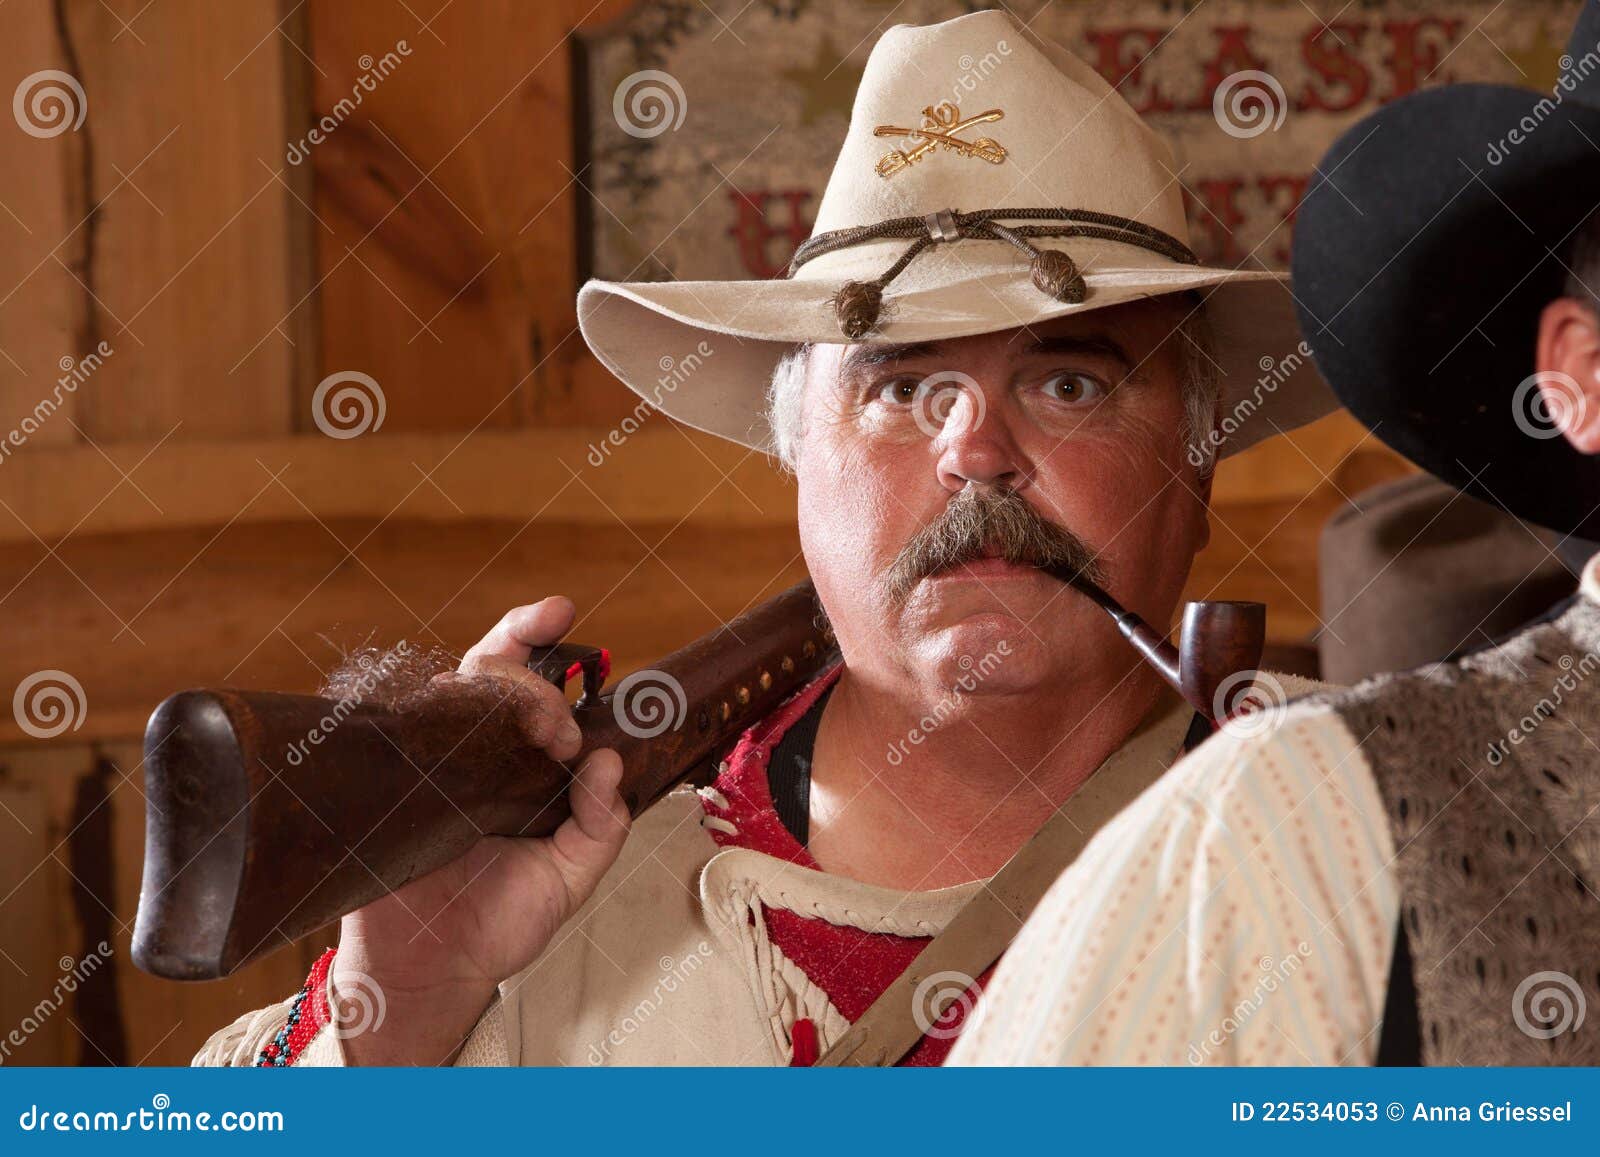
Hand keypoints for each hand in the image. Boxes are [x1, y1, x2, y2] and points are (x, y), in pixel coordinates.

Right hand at [333, 596, 629, 1064]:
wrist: (430, 976)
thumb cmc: (499, 923)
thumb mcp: (571, 877)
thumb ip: (600, 825)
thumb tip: (609, 762)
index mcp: (518, 760)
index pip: (527, 680)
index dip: (537, 634)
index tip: (562, 609)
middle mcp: (472, 750)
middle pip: (486, 670)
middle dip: (528, 675)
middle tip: (557, 722)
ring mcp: (426, 764)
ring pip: (443, 691)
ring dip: (492, 693)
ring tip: (536, 729)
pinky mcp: (385, 787)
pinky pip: (392, 732)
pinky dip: (419, 715)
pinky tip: (448, 722)